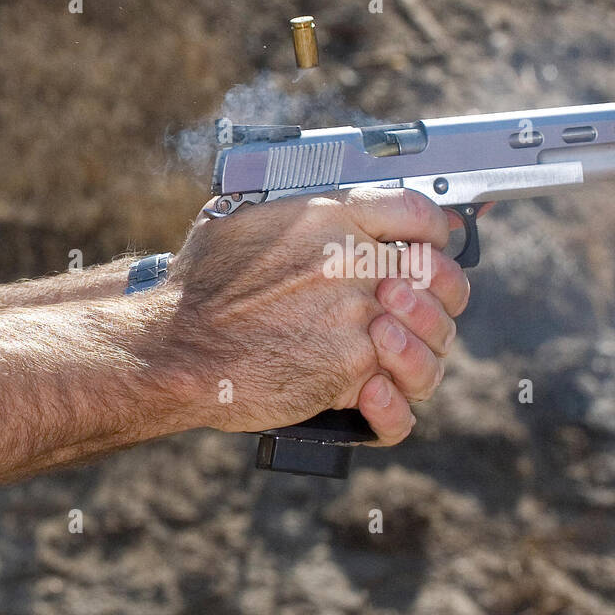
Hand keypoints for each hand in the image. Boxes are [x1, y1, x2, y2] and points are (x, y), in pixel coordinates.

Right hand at [161, 188, 470, 443]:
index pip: (416, 211)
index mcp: (331, 217)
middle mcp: (354, 262)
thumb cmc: (199, 287)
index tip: (432, 248)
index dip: (434, 232)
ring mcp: (357, 318)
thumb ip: (295, 213)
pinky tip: (374, 394)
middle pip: (439, 276)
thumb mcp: (243, 219)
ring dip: (423, 349)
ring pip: (433, 338)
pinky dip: (395, 403)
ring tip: (390, 353)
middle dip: (440, 295)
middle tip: (417, 309)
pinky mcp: (350, 369)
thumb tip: (316, 211)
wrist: (174, 348)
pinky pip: (400, 395)